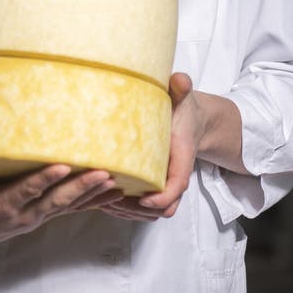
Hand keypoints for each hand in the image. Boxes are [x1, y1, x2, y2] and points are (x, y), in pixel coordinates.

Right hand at [0, 163, 120, 252]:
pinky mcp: (46, 215)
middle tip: (102, 173)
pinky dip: (93, 202)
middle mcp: (27, 213)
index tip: (62, 166)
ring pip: (70, 206)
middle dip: (81, 187)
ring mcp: (39, 216)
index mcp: (6, 205)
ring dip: (92, 195)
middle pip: (57, 200)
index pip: (28, 190)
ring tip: (114, 182)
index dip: (44, 179)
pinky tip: (112, 194)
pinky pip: (73, 209)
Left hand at [103, 72, 202, 221]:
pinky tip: (104, 201)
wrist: (190, 120)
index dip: (162, 197)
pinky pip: (144, 208)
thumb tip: (180, 79)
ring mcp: (164, 184)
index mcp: (183, 156)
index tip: (144, 199)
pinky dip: (126, 210)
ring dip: (129, 213)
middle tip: (110, 201)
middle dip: (137, 210)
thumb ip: (181, 88)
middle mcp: (175, 175)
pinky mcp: (153, 186)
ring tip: (102, 203)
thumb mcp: (182, 96)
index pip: (178, 185)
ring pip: (151, 213)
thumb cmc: (182, 108)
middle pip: (162, 208)